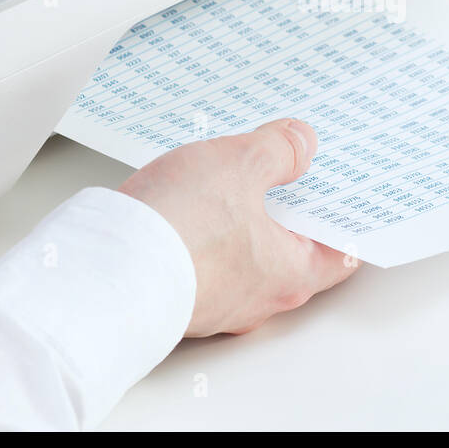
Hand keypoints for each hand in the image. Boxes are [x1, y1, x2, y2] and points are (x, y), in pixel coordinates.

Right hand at [119, 118, 357, 335]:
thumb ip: (278, 150)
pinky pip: (204, 263)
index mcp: (291, 274)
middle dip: (289, 208)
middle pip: (292, 250)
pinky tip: (190, 203)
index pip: (342, 251)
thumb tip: (300, 143)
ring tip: (230, 178)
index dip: (346, 214)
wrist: (102, 271)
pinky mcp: (177, 299)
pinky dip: (206, 234)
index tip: (344, 187)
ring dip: (242, 221)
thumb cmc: (175, 229)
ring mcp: (215, 304)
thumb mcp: (240, 164)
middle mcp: (258, 301)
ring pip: (245, 257)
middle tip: (286, 169)